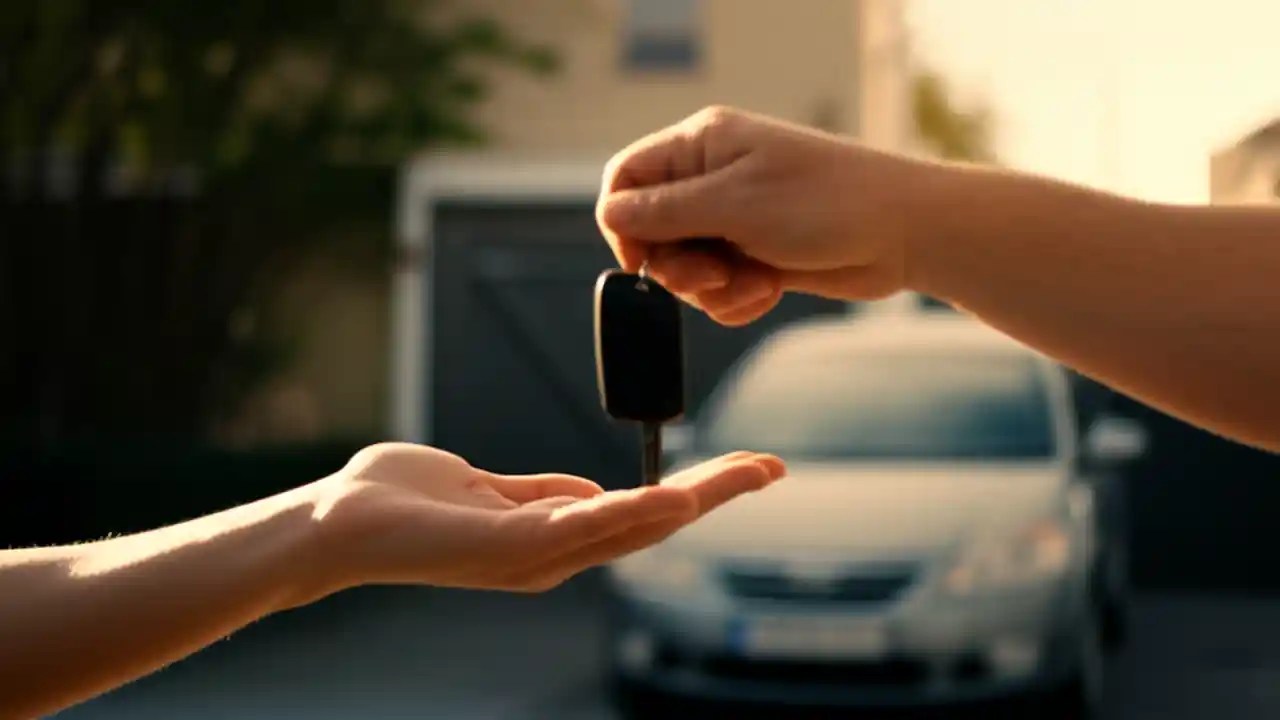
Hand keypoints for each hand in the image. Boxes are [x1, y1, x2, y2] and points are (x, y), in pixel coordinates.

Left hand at [307, 443, 784, 595]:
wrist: (337, 523)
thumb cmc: (401, 503)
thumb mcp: (488, 487)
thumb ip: (540, 492)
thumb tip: (594, 489)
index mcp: (551, 539)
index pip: (640, 513)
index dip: (697, 492)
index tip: (747, 468)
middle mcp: (552, 557)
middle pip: (652, 523)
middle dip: (715, 495)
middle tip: (770, 466)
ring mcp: (532, 558)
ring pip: (630, 526)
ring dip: (692, 501)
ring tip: (744, 475)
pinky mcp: (506, 549)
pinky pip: (581, 527)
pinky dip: (631, 512)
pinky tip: (671, 497)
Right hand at [596, 106, 928, 325]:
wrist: (903, 234)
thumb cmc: (825, 204)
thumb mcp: (733, 204)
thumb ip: (663, 211)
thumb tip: (610, 213)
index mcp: (701, 146)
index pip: (626, 179)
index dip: (623, 225)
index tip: (643, 261)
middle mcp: (712, 178)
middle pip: (651, 233)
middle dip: (677, 266)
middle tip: (713, 276)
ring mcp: (735, 218)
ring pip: (684, 268)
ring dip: (712, 289)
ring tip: (754, 284)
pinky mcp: (755, 254)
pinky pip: (718, 289)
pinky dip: (736, 300)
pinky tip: (768, 293)